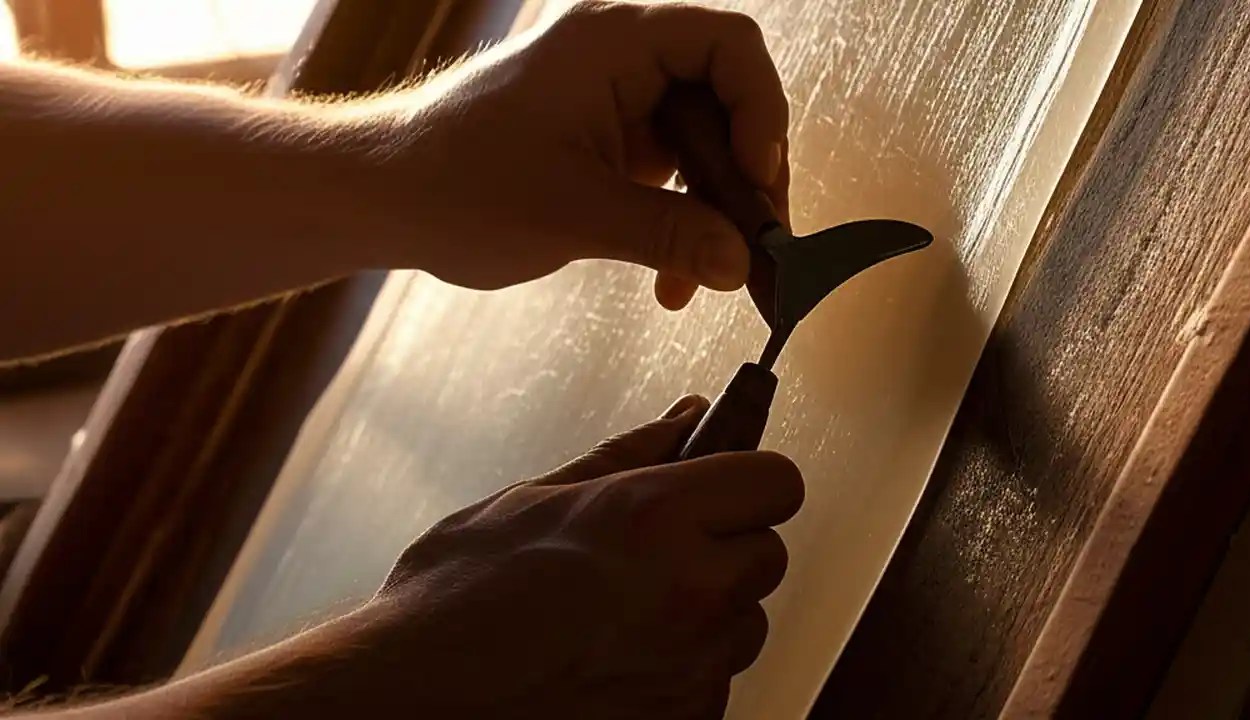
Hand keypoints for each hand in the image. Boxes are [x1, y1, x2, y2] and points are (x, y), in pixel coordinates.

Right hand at [158, 397, 800, 719]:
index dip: (748, 479)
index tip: (722, 483)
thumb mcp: (536, 497)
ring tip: (626, 609)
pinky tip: (619, 654)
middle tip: (657, 550)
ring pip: (746, 621)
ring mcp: (691, 664)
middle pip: (768, 552)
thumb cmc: (455, 600)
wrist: (416, 695)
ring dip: (708, 610)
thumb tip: (688, 420)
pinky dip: (683, 667)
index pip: (776, 480)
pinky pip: (715, 679)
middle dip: (725, 545)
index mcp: (655, 516)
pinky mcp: (682, 719)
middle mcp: (690, 590)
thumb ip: (630, 455)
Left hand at [361, 1, 790, 309]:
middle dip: (743, 183)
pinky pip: (667, 175)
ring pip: (700, 149)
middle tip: (755, 252)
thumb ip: (668, 234)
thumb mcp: (574, 214)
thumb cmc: (459, 187)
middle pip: (725, 103)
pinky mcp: (603, 142)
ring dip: (712, 216)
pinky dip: (678, 224)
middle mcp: (623, 59)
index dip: (761, 112)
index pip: (729, 47)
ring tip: (706, 282)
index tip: (755, 184)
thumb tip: (744, 264)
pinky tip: (672, 282)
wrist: (382, 198)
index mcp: (615, 41)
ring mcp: (614, 101)